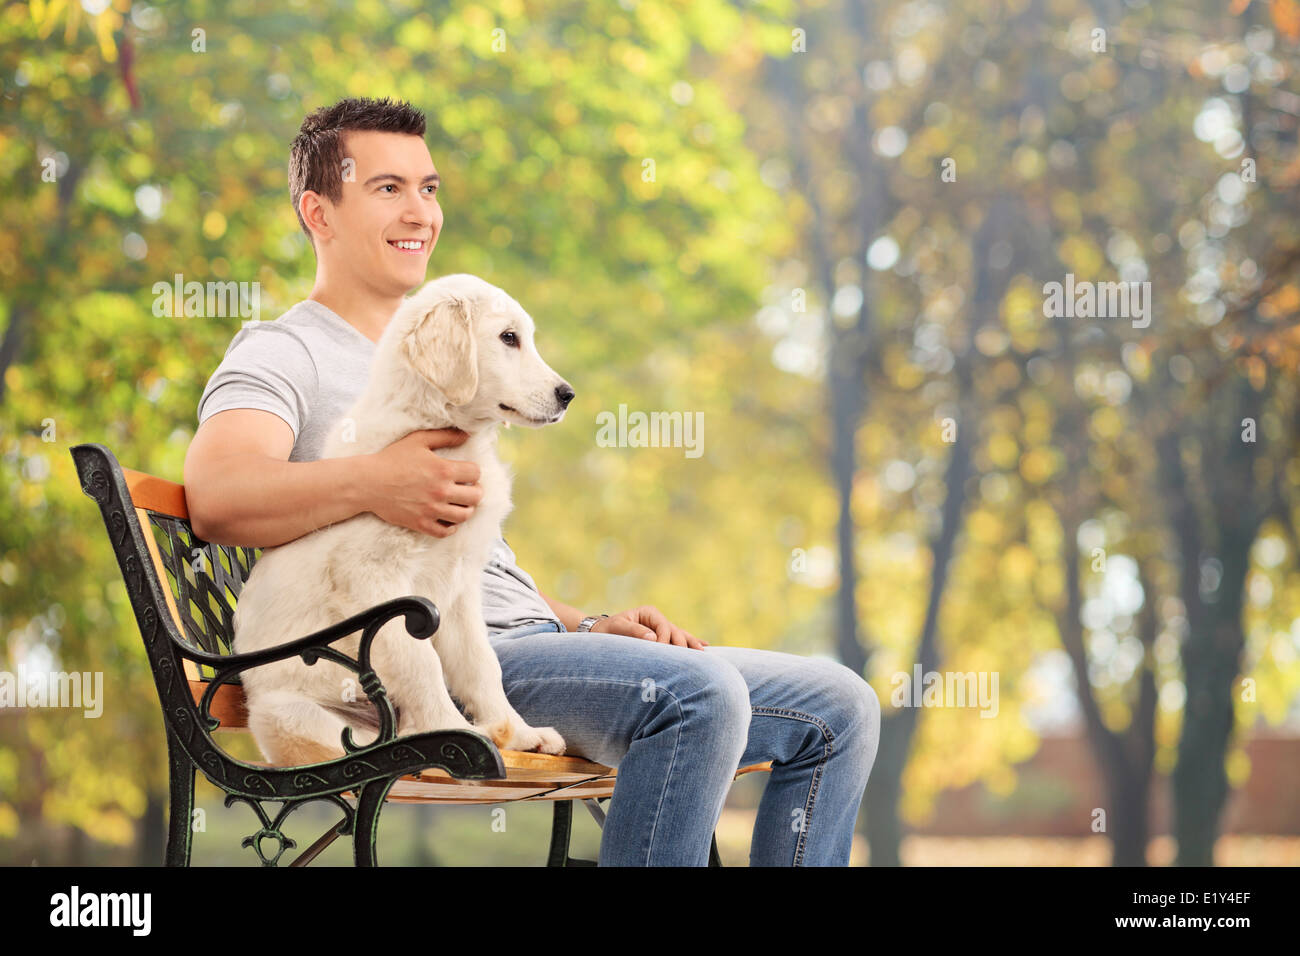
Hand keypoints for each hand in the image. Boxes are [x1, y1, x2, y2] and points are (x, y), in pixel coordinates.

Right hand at [365, 428, 483, 537]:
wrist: (367, 482)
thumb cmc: (392, 459)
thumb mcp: (418, 440)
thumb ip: (445, 435)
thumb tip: (468, 434)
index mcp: (443, 469)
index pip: (476, 473)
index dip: (473, 471)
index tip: (466, 472)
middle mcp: (441, 491)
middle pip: (476, 497)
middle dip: (475, 491)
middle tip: (468, 489)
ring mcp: (431, 510)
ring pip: (464, 516)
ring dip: (466, 509)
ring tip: (459, 503)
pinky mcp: (420, 523)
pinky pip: (445, 532)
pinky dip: (451, 527)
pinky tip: (447, 519)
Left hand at [590, 605, 708, 649]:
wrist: (601, 635)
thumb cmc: (607, 631)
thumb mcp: (617, 628)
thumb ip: (633, 631)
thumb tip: (652, 638)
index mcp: (649, 613)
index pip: (664, 627)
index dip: (665, 640)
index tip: (661, 652)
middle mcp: (658, 620)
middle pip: (676, 632)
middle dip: (681, 645)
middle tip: (686, 661)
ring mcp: (662, 629)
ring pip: (681, 636)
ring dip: (692, 644)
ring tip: (703, 652)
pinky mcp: (663, 639)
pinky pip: (680, 641)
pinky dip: (691, 643)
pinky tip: (705, 646)